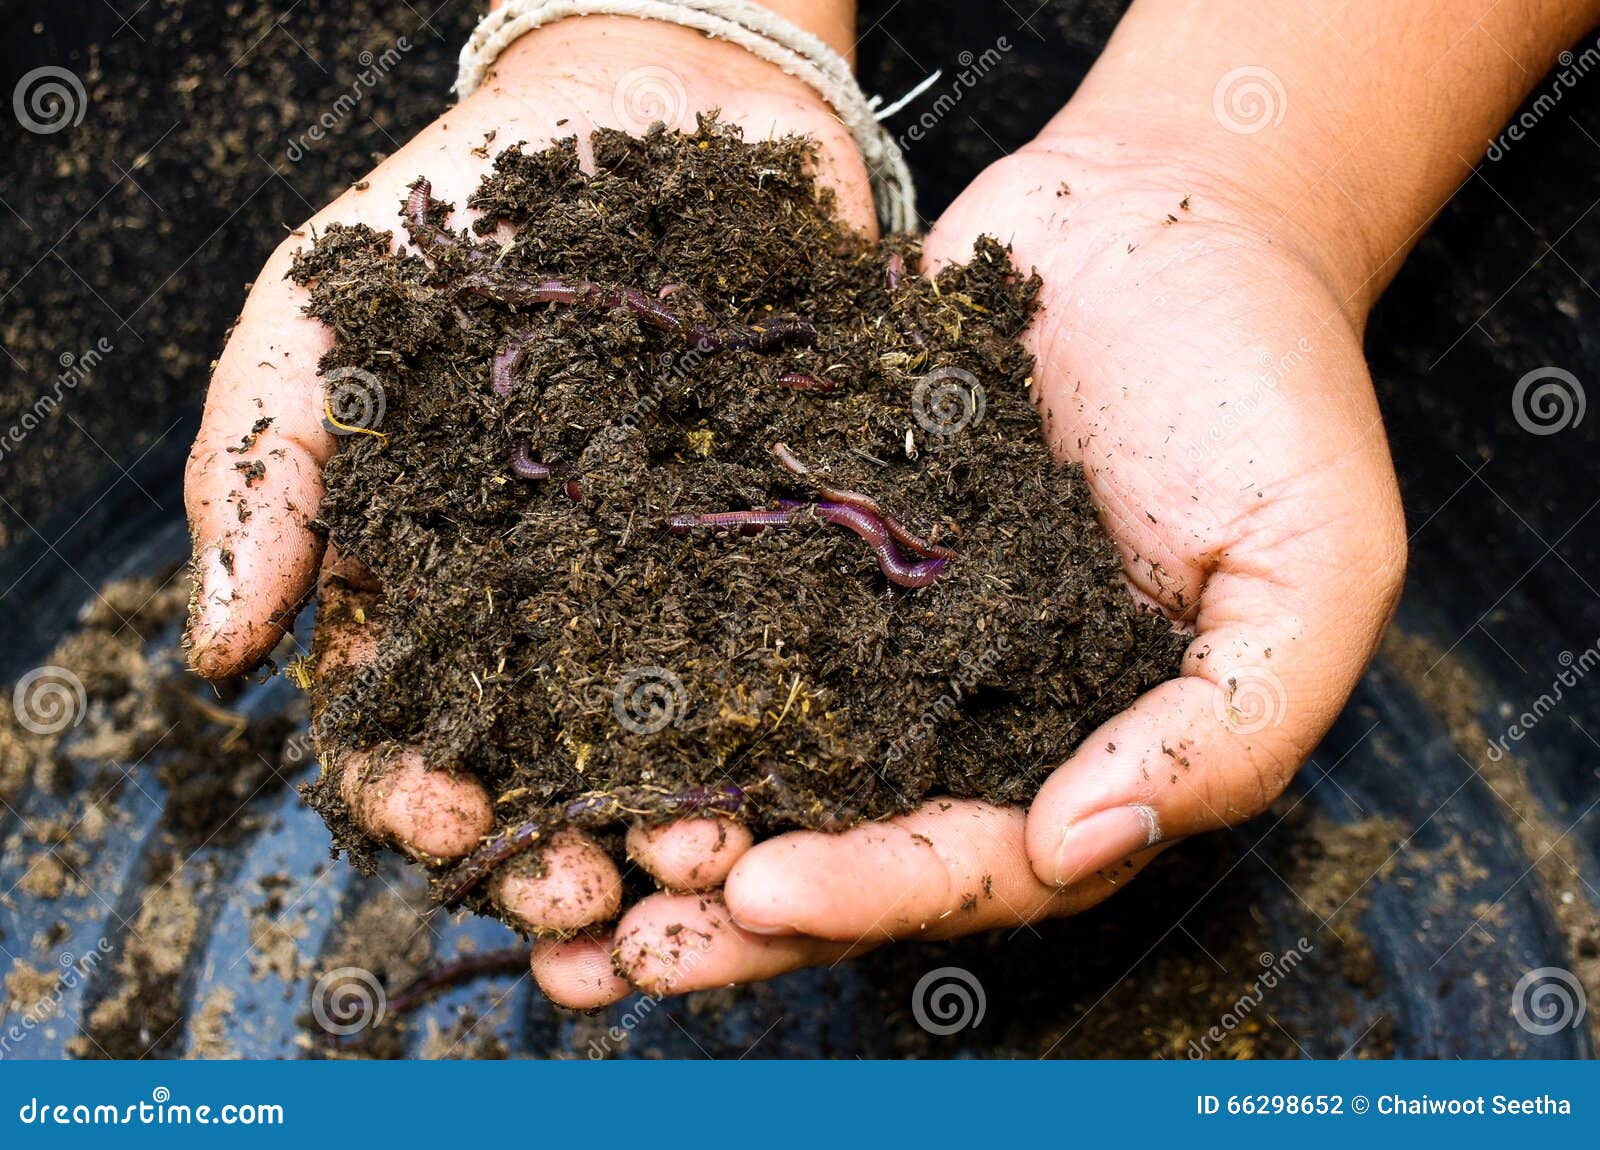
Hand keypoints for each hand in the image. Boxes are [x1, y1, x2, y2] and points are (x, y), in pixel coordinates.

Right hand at [182, 13, 874, 999]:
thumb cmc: (463, 206)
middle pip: (553, 762)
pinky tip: (821, 767)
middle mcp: (559, 602)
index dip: (418, 790)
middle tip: (595, 894)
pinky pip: (806, 640)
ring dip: (688, 811)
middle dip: (564, 839)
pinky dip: (810, 713)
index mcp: (434, 577)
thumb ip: (268, 471)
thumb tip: (221, 648)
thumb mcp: (326, 315)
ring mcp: (682, 575)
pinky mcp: (792, 535)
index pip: (409, 722)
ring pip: (684, 731)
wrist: (652, 96)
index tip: (450, 822)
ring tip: (715, 853)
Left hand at [536, 121, 1405, 1004]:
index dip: (875, 892)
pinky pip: (726, 601)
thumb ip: (1225, 726)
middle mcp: (967, 705)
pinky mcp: (816, 525)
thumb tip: (1079, 846)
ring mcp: (881, 620)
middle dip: (735, 904)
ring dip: (670, 813)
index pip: (976, 861)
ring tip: (556, 866)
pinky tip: (561, 688)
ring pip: (765, 745)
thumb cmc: (1271, 389)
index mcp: (1084, 748)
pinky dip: (650, 655)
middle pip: (845, 836)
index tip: (765, 895)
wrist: (1172, 213)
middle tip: (619, 942)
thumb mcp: (1314, 570)